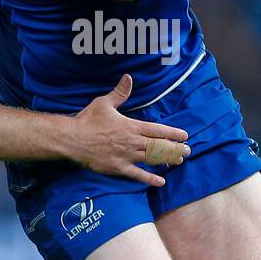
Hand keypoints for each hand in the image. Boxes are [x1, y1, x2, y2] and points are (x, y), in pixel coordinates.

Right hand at [69, 74, 188, 186]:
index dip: (172, 133)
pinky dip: (150, 178)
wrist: (73, 139)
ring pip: (151, 159)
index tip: (184, 135)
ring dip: (166, 160)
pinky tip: (161, 181)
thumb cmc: (88, 120)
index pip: (157, 130)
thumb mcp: (104, 103)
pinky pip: (137, 175)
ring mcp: (126, 156)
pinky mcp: (118, 168)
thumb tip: (129, 77)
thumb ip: (120, 92)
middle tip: (188, 151)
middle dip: (174, 148)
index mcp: (131, 126)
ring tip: (178, 161)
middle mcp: (132, 142)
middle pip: (158, 146)